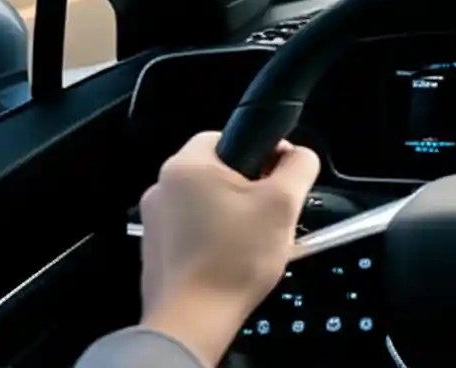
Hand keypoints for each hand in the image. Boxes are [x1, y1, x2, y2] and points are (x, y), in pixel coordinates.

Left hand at [138, 132, 319, 366]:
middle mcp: (162, 186)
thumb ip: (299, 166)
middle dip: (248, 189)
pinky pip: (192, 229)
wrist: (193, 320)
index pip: (230, 135)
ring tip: (252, 241)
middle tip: (270, 214)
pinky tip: (231, 258)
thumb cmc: (234, 259)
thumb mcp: (282, 204)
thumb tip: (300, 155)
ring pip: (206, 202)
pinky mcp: (155, 248)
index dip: (263, 154)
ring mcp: (154, 219)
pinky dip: (213, 238)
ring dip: (231, 214)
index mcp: (187, 165)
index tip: (279, 180)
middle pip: (219, 171)